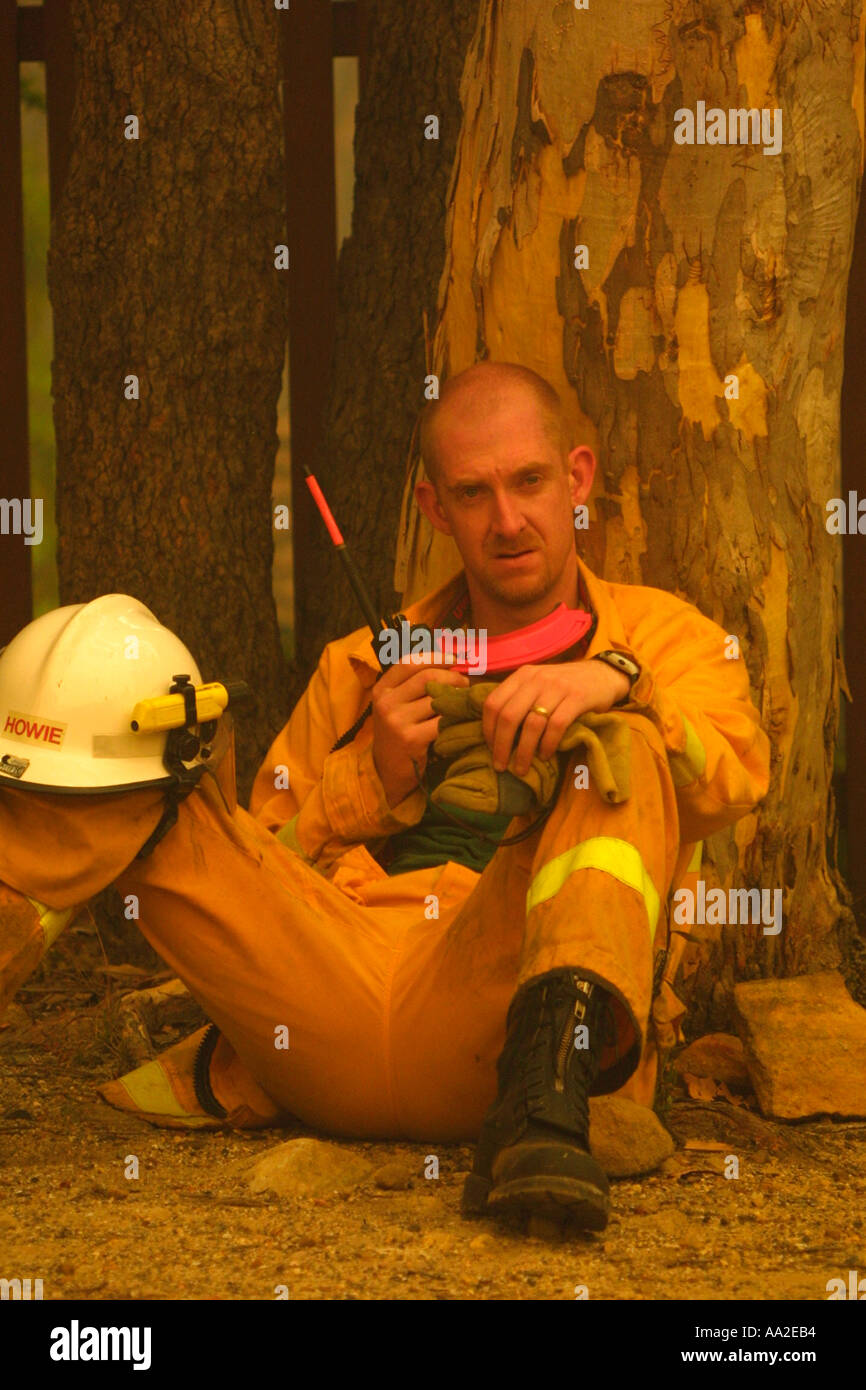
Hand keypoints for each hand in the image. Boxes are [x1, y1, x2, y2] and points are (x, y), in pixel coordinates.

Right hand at [371, 656, 469, 806]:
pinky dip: (456, 719)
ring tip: (466, 701)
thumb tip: (450, 664)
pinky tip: (463, 720)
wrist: (387, 771)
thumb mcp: (396, 705)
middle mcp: (386, 702)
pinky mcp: (411, 739)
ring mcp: (397, 721)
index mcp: (382, 689)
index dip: (435, 657)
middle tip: (466, 684)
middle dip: (453, 678)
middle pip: (427, 677)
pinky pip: (442, 722)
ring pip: (437, 699)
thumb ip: (412, 685)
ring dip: (457, 699)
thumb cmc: (397, 734)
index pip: (409, 662)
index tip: (454, 660)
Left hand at [481, 660, 631, 777]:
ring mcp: (557, 687)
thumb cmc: (566, 685)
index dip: (488, 729)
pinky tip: (545, 755)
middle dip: (502, 746)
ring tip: (522, 768)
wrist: (603, 674)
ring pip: (531, 724)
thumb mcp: (538, 683)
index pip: (493, 703)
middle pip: (509, 716)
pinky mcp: (577, 698)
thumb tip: (496, 733)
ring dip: (524, 751)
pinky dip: (547, 745)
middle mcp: (537, 678)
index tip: (491, 749)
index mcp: (522, 675)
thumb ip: (519, 698)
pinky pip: (556, 726)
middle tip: (501, 766)